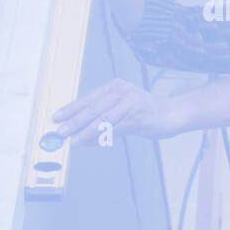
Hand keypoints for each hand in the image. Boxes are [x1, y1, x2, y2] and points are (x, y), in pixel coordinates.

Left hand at [53, 78, 184, 145]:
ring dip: (84, 132)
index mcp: (115, 86)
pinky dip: (100, 138)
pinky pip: (114, 130)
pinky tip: (90, 143)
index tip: (56, 118)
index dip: (70, 109)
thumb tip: (78, 129)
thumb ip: (103, 114)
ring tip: (72, 141)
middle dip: (73, 122)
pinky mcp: (137, 118)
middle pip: (92, 109)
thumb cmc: (144, 111)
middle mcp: (122, 92)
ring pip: (102, 121)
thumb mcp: (122, 106)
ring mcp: (130, 104)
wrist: (172, 113)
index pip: (87, 98)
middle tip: (60, 132)